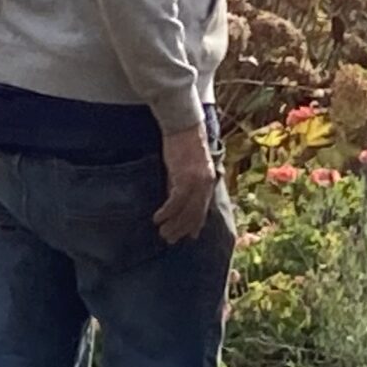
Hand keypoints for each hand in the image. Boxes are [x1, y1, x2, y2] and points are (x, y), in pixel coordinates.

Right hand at [154, 122, 218, 244]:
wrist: (184, 126)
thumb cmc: (184, 143)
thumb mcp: (189, 167)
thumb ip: (185, 183)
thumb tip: (176, 199)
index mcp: (209, 182)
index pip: (203, 209)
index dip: (197, 224)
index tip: (191, 236)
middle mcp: (205, 185)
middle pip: (195, 214)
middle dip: (183, 230)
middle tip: (171, 240)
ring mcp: (197, 183)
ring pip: (186, 212)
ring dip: (174, 225)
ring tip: (163, 234)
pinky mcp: (185, 178)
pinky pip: (176, 202)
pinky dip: (167, 212)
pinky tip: (158, 218)